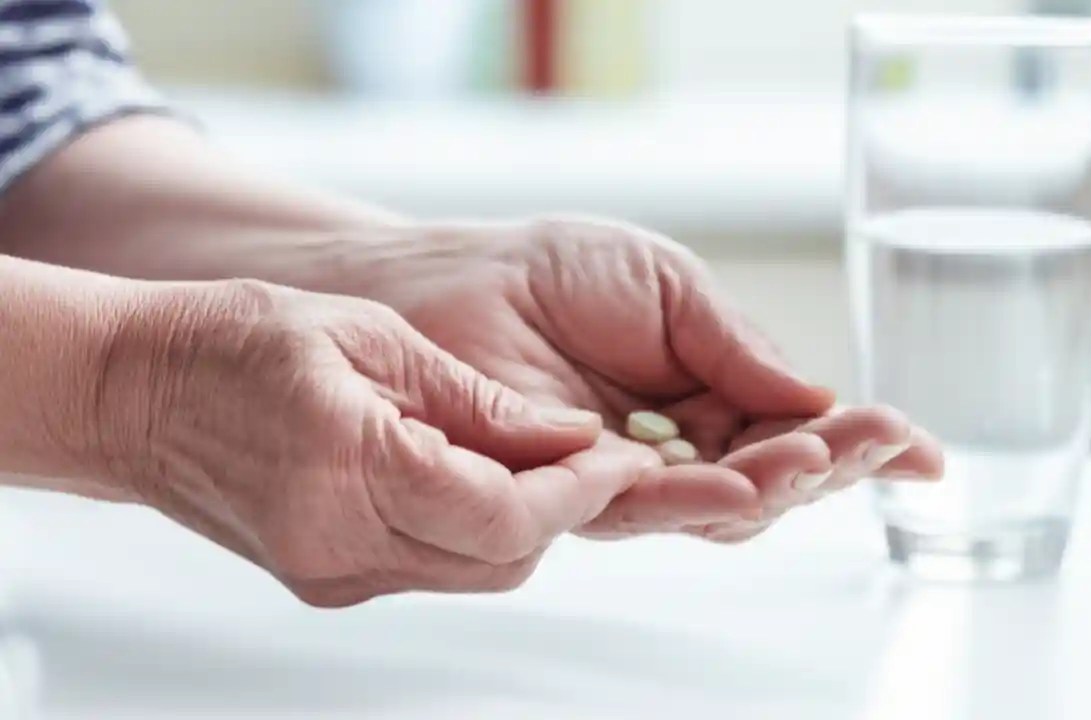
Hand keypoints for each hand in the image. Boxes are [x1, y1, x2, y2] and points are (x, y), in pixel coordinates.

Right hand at [97, 278, 642, 606]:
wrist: (134, 392)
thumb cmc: (239, 341)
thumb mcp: (372, 336)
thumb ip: (479, 400)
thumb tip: (571, 433)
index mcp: (349, 467)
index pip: (505, 515)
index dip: (578, 489)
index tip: (621, 455)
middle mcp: (339, 543)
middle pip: (501, 558)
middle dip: (562, 508)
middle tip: (598, 453)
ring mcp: (328, 572)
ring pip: (474, 571)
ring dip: (524, 522)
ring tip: (546, 460)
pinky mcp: (324, 581)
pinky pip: (431, 567)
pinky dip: (473, 530)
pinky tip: (480, 477)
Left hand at [316, 217, 943, 540]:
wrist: (454, 284)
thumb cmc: (554, 273)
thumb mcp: (669, 284)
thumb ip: (737, 342)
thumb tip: (817, 392)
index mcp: (713, 391)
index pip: (798, 428)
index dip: (861, 442)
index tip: (924, 449)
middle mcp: (683, 447)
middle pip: (776, 478)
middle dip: (837, 464)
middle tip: (887, 441)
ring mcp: (635, 477)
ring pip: (727, 507)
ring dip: (783, 485)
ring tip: (825, 456)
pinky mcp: (581, 494)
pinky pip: (652, 509)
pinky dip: (707, 499)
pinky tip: (748, 485)